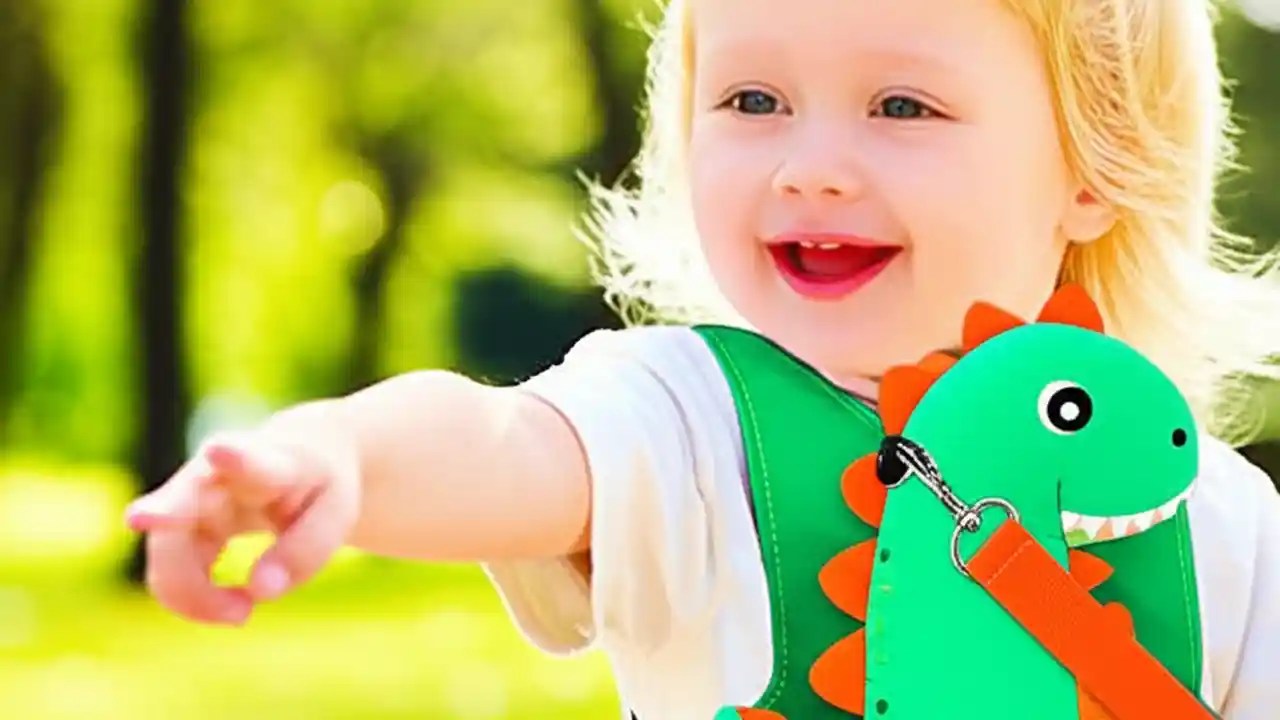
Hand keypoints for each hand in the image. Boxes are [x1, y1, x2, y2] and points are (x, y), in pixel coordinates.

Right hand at [125, 430, 359, 624]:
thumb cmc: (319, 486)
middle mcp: (219, 473)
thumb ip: (304, 552)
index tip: (218, 450)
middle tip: (137, 519)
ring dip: (196, 596)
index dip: (236, 456)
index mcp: (272, 461)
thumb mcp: (337, 513)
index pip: (253, 459)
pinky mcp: (178, 529)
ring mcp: (190, 499)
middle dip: (163, 510)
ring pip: (169, 550)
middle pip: (184, 495)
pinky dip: (197, 603)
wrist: (297, 461)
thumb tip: (259, 592)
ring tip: (242, 615)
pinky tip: (234, 609)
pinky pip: (170, 575)